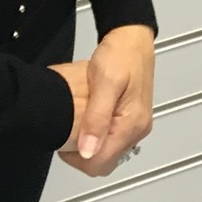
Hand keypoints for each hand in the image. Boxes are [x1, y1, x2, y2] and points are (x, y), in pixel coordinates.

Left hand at [57, 25, 155, 176]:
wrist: (132, 37)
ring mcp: (137, 124)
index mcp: (132, 124)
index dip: (77, 160)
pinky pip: (112, 139)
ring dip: (90, 145)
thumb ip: (96, 118)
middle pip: (105, 162)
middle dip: (82, 155)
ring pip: (108, 152)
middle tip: (67, 133)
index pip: (101, 164)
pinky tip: (87, 120)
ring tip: (76, 124)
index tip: (63, 143)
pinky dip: (97, 136)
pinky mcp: (132, 118)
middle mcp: (138, 129)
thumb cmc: (120, 54)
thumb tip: (88, 151)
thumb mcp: (104, 83)